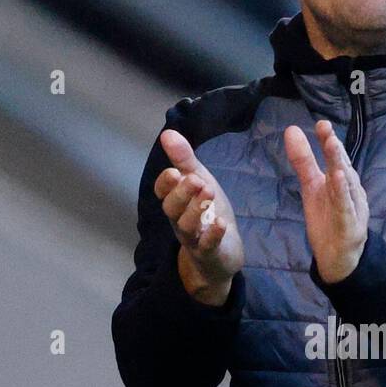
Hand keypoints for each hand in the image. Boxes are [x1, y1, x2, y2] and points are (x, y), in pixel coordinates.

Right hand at [154, 129, 243, 304]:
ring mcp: (194, 239)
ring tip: (208, 192)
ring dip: (196, 209)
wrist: (223, 253)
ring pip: (186, 226)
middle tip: (197, 180)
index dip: (165, 183)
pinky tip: (220, 224)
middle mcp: (179, 221)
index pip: (162, 192)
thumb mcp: (200, 181)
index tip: (175, 171)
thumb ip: (184, 160)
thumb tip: (167, 133)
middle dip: (182, 193)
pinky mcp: (210, 254)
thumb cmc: (208, 213)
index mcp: (176, 203)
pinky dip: (212, 235)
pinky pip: (207, 246)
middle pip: (171, 209)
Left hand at [284, 119, 368, 283]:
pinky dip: (342, 194)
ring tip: (332, 146)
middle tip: (325, 128)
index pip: (335, 158)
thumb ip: (304, 161)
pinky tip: (337, 179)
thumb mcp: (312, 187)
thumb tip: (291, 129)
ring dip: (340, 166)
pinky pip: (346, 208)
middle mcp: (349, 191)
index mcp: (340, 181)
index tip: (321, 123)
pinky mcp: (350, 227)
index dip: (329, 141)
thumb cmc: (328, 219)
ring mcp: (352, 209)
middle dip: (334, 149)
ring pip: (347, 186)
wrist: (338, 257)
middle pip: (342, 167)